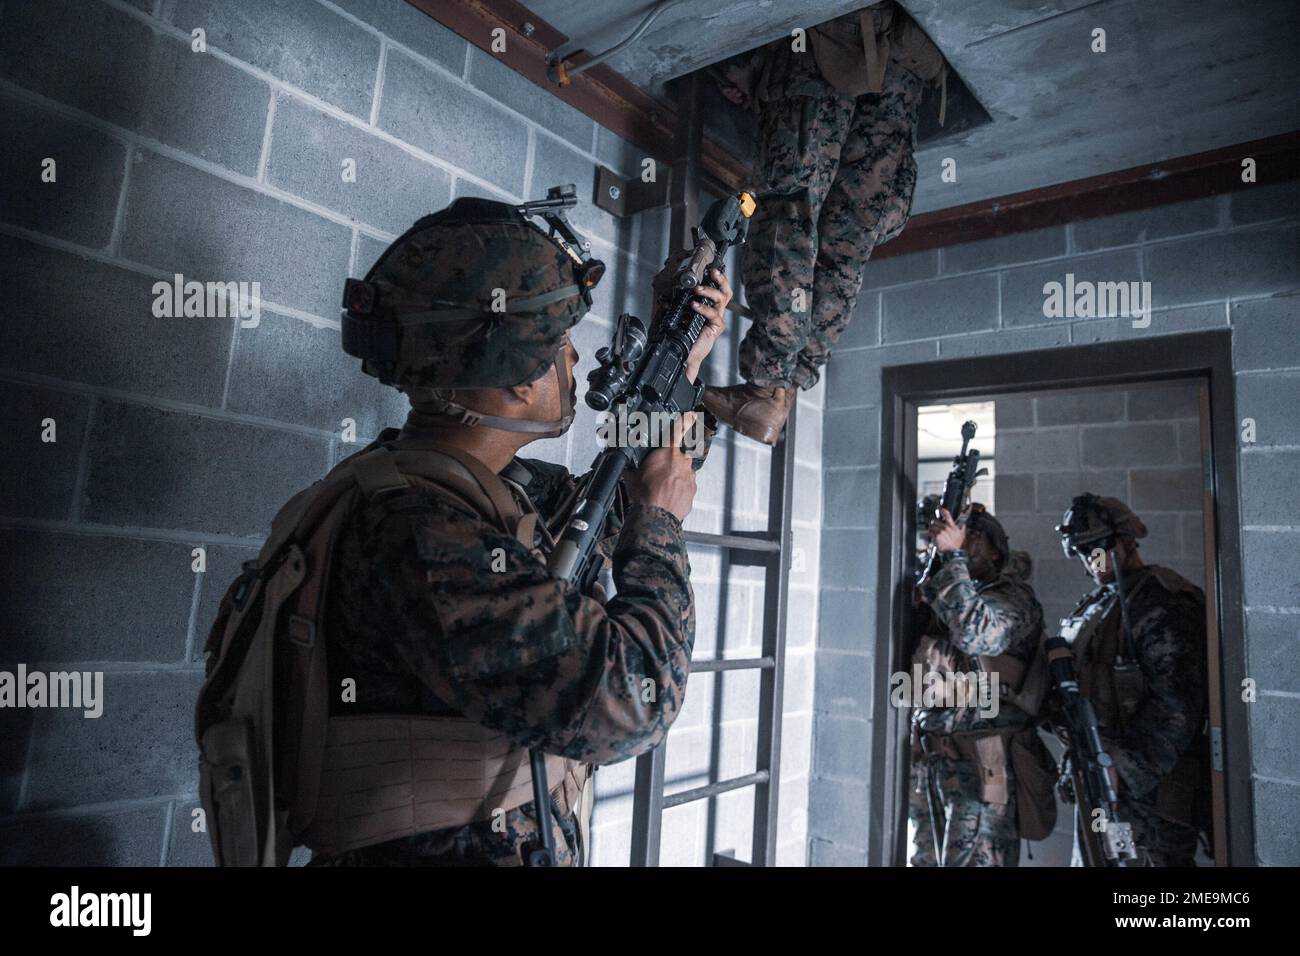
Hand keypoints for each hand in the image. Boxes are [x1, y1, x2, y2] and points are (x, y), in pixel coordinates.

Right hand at [624, 412, 698, 521]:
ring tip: (662, 487)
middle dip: (672, 461)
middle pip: (680, 455)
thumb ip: (633, 465)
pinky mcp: (692, 490)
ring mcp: (689, 476)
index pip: (679, 430)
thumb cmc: (645, 494)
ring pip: (684, 471)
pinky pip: (687, 485)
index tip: (692, 415)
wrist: (657, 515)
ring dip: (675, 476)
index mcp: (667, 452)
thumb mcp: (633, 475)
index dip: (686, 420)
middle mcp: (682, 462)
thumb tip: (625, 463)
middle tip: (661, 471)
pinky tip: (668, 495)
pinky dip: (679, 488)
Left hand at [684, 267, 729, 382]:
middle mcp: (714, 311)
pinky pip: (714, 314)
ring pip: (722, 299)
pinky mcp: (716, 328)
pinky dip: (704, 308)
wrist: (685, 355)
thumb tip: (663, 301)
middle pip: (725, 290)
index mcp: (708, 307)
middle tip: (712, 272)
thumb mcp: (677, 319)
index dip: (716, 278)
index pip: (716, 288)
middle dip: (720, 279)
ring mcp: (716, 319)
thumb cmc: (683, 337)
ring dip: (710, 291)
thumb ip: (673, 308)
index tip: (710, 267)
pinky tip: (694, 306)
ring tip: (699, 289)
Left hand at [928, 508, 965, 552]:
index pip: (947, 515)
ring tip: (933, 532)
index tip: (939, 507)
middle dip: (934, 523)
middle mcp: (946, 528)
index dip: (942, 510)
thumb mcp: (962, 535)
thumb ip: (962, 528)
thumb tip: (963, 524)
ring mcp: (941, 531)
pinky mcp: (936, 536)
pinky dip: (930, 533)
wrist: (952, 552)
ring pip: (932, 526)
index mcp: (952, 526)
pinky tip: (932, 536)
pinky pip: (930, 532)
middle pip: (936, 521)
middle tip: (934, 526)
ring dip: (931, 528)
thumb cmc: (956, 545)